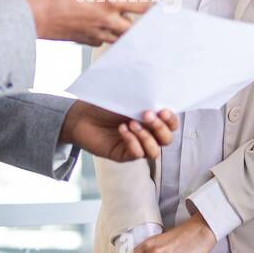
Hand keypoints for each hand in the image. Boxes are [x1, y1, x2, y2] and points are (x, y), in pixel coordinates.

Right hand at [25, 0, 150, 45]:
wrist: (37, 17)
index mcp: (107, 2)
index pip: (139, 7)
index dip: (152, 9)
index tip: (159, 8)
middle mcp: (106, 20)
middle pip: (133, 28)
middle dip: (137, 26)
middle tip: (140, 23)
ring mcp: (98, 34)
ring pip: (119, 37)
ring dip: (121, 32)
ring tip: (118, 25)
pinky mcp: (89, 42)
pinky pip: (103, 40)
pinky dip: (104, 36)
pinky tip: (97, 29)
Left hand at [60, 102, 176, 160]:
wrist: (81, 115)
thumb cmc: (104, 104)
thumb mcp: (127, 98)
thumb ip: (144, 99)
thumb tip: (159, 97)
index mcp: (151, 121)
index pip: (171, 125)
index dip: (171, 120)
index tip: (163, 110)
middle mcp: (147, 135)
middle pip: (167, 139)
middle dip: (159, 127)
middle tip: (146, 114)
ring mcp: (136, 147)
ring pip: (155, 151)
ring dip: (147, 137)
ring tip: (131, 123)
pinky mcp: (123, 155)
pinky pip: (137, 154)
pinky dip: (132, 142)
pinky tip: (122, 129)